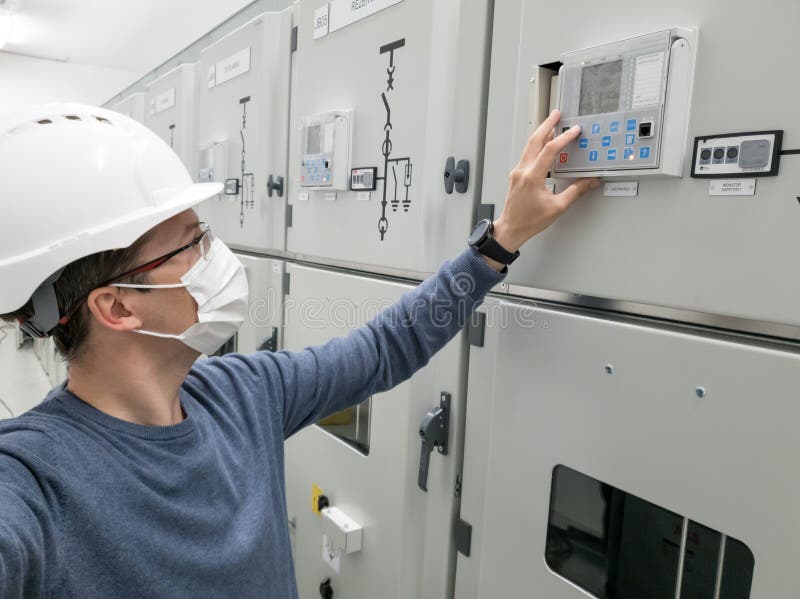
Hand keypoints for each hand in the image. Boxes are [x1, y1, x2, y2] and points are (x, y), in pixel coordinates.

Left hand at [484, 110, 599, 269]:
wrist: (511, 228)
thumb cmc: (530, 221)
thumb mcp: (557, 207)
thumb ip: (576, 192)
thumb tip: (590, 181)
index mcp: (532, 177)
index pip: (550, 150)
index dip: (564, 138)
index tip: (574, 130)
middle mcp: (522, 171)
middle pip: (534, 140)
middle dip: (546, 125)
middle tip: (556, 113)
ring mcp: (517, 172)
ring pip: (529, 146)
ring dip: (541, 133)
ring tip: (551, 123)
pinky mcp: (516, 175)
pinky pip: (527, 154)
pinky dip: (536, 145)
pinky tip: (543, 143)